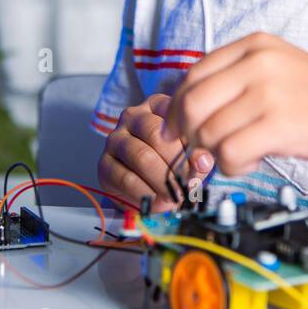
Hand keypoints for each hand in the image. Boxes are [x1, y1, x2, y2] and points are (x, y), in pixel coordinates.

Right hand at [97, 93, 213, 210]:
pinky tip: (157, 202)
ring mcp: (115, 139)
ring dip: (162, 181)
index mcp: (156, 106)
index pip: (173, 113)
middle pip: (155, 134)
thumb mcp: (189, 156)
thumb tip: (202, 162)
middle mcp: (132, 117)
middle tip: (187, 184)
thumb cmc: (169, 164)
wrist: (145, 188)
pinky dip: (147, 194)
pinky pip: (127, 179)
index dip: (190, 140)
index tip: (201, 163)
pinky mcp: (104, 164)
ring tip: (174, 196)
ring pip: (141, 157)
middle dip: (176, 164)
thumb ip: (198, 156)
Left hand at [162, 31, 307, 175]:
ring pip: (208, 133)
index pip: (192, 76)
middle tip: (203, 152)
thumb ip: (234, 82)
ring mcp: (269, 92)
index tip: (176, 131)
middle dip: (189, 136)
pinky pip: (229, 153)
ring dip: (215, 156)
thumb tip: (184, 116)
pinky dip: (231, 167)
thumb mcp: (276, 69)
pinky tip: (250, 163)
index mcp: (253, 45)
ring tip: (239, 156)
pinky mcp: (280, 125)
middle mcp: (258, 62)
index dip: (176, 109)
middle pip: (192, 104)